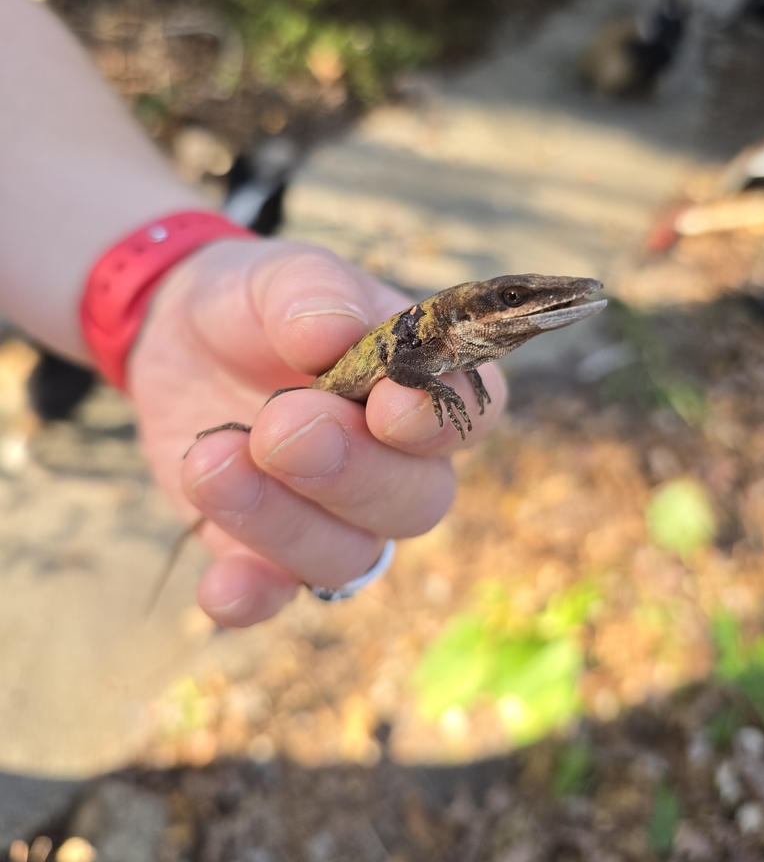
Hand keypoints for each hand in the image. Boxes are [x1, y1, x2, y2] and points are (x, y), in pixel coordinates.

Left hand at [128, 238, 506, 625]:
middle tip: (279, 426)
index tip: (386, 406)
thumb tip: (332, 333)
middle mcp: (393, 463)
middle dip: (349, 472)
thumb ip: (312, 292)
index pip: (472, 415)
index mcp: (422, 385)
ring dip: (282, 521)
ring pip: (347, 556)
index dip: (439, 423)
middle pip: (415, 502)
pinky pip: (275, 594)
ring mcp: (332, 515)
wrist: (181, 333)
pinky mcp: (266, 549)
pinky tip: (221, 586)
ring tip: (210, 461)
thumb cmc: (257, 301)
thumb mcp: (278, 274)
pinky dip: (252, 598)